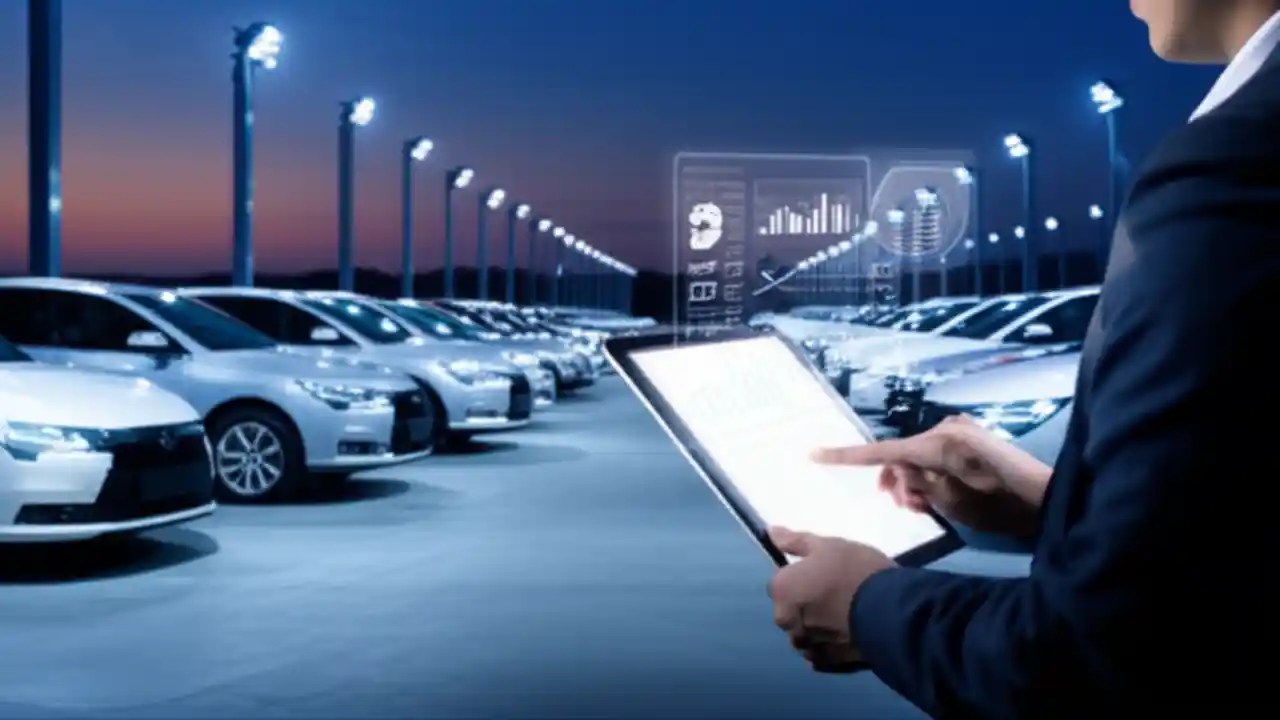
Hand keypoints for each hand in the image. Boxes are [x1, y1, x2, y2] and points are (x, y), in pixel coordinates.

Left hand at [767, 526, 895, 672]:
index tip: (820, 576)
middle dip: (803, 607)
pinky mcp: (829, 663)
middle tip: (833, 597)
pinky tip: (846, 637)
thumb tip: (771, 532)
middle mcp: (789, 620)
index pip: (779, 585)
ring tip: (843, 618)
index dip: (799, 579)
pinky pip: (821, 655)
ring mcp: (808, 644)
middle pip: (789, 613)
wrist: (891, 609)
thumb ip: (796, 541)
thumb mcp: (827, 545)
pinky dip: (828, 648)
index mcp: (783, 591)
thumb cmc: (856, 570)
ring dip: (815, 629)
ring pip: (804, 636)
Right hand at [813, 415, 1051, 537]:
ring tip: (926, 506)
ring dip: (913, 482)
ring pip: (915, 457)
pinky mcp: (967, 440)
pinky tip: (938, 494)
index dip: (846, 456)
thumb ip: (920, 484)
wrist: (1048, 501)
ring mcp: (958, 432)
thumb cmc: (1002, 505)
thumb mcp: (954, 502)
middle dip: (896, 481)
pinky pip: (933, 455)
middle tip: (910, 507)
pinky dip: (928, 474)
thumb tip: (900, 472)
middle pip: (900, 455)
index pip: (883, 450)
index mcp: (939, 442)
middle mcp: (945, 429)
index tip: (815, 454)